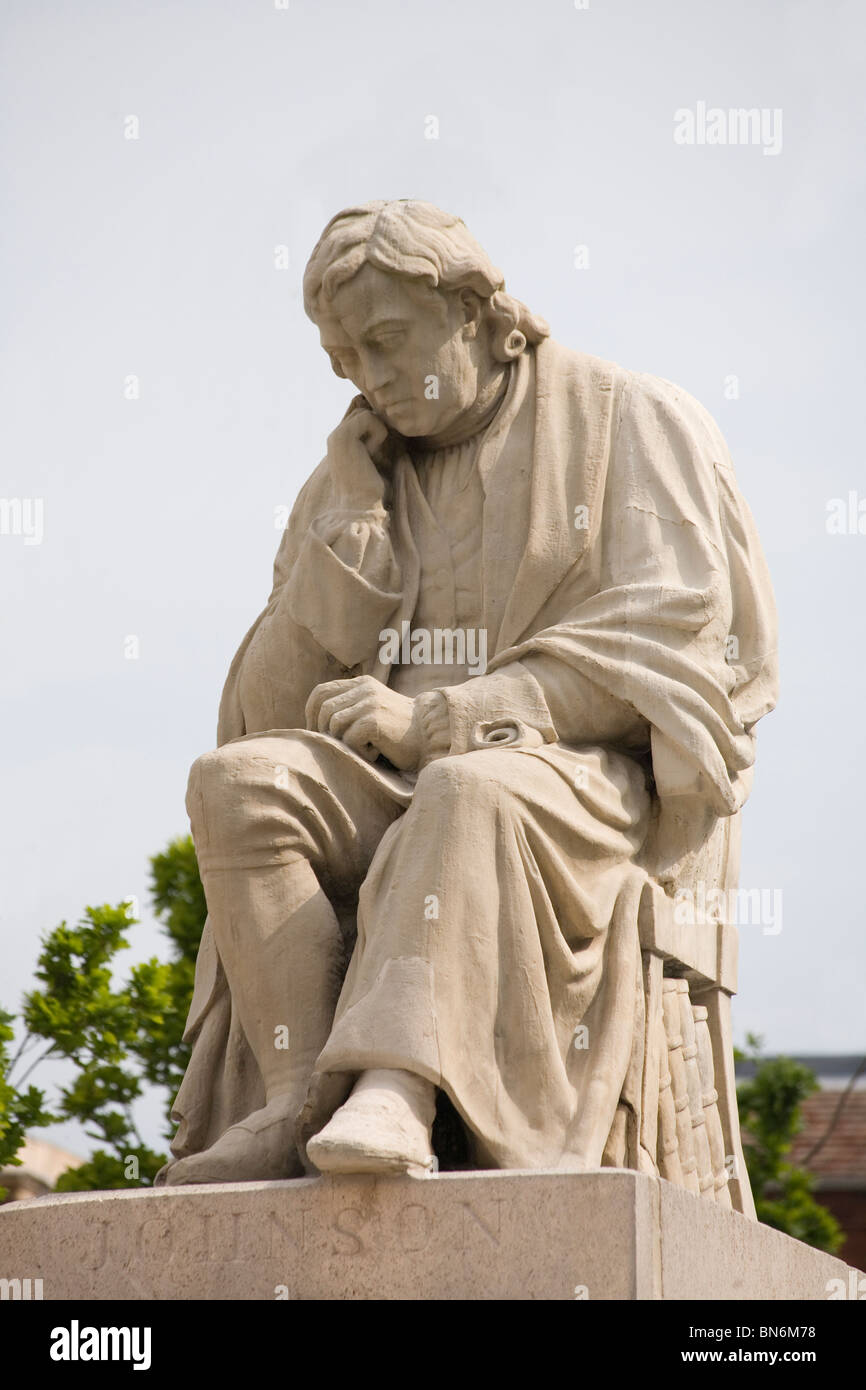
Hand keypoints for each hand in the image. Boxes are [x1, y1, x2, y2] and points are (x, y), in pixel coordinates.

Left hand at [305, 675, 422, 770]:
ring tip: (364, 748)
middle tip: (334, 747)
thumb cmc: (399, 730)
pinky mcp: (374, 721)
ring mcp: (369, 704)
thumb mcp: (373, 709)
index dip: (311, 713)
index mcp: (362, 684)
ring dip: (344, 743)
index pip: (321, 692)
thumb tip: (314, 724)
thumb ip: (351, 707)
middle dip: (322, 731)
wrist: (431, 736)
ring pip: (334, 725)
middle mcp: (364, 689)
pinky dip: (359, 752)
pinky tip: (375, 753)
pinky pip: (349, 740)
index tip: (315, 732)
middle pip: (324, 709)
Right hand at [326, 408, 390, 511]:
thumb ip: (374, 437)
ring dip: (377, 433)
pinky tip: (370, 454)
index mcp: (340, 443)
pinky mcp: (342, 436)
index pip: (360, 415)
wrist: (361, 508)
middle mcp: (335, 437)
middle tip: (374, 456)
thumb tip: (381, 415)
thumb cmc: (372, 489)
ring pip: (366, 412)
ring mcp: (336, 435)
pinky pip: (368, 417)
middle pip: (364, 411)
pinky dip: (377, 435)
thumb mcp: (376, 458)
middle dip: (377, 430)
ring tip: (371, 455)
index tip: (375, 454)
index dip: (376, 428)